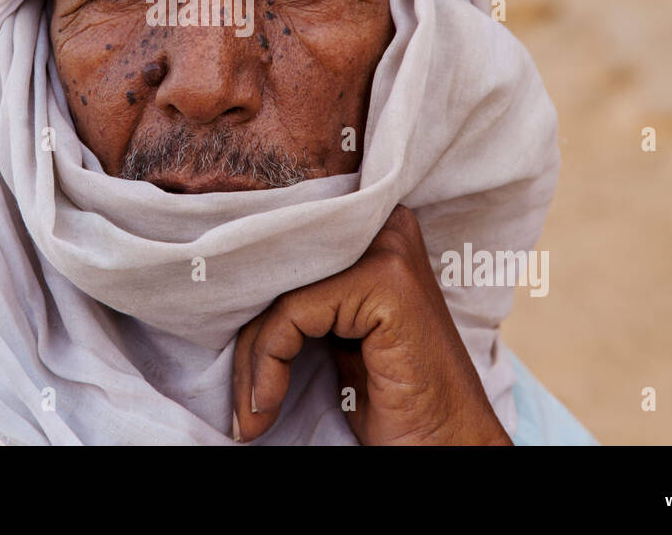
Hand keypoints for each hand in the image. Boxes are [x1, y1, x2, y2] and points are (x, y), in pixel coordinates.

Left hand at [231, 204, 511, 444]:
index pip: (284, 251)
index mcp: (373, 228)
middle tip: (239, 400)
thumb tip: (225, 288)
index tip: (235, 367)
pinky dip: (267, 366)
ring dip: (252, 361)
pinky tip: (268, 406)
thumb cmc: (393, 396)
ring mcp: (388, 248)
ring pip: (279, 293)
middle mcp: (384, 224)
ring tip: (251, 412)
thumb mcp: (337, 331)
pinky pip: (291, 316)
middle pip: (279, 268)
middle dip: (247, 336)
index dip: (249, 303)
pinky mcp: (383, 279)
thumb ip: (304, 296)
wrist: (446, 445)